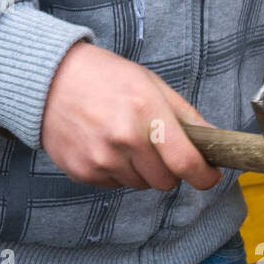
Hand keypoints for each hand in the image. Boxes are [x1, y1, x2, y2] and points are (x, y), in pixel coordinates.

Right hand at [39, 42, 220, 190]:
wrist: (49, 80)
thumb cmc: (106, 78)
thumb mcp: (152, 85)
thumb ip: (187, 116)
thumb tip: (215, 141)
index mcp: (147, 113)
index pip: (187, 163)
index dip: (204, 176)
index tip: (209, 175)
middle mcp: (124, 140)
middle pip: (166, 181)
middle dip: (169, 169)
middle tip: (157, 148)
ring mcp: (101, 159)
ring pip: (140, 185)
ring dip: (141, 170)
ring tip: (124, 140)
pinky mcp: (83, 172)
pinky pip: (115, 185)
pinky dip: (117, 171)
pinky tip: (104, 145)